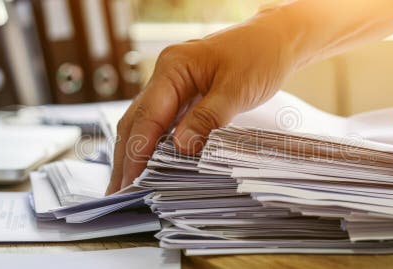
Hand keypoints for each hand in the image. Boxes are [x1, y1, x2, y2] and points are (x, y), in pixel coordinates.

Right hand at [105, 21, 297, 193]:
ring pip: (145, 123)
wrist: (274, 39)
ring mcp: (172, 85)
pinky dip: (154, 145)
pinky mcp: (184, 95)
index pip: (147, 115)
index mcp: (173, 67)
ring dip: (135, 153)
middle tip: (118, 193)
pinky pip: (162, 123)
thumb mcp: (237, 89)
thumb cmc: (258, 55)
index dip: (137, 151)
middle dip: (125, 157)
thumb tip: (181, 146)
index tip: (130, 180)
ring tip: (127, 186)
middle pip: (136, 120)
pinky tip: (151, 166)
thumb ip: (207, 117)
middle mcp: (166, 75)